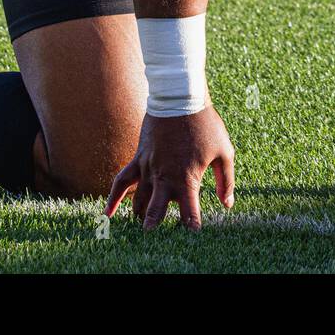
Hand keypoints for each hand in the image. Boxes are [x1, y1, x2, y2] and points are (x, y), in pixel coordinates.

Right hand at [105, 105, 234, 229]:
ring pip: (140, 200)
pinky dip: (113, 198)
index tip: (193, 233)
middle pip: (157, 210)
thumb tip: (227, 204)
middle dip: (156, 225)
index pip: (190, 211)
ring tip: (143, 226)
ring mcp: (148, 168)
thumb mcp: (224, 152)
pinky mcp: (138, 159)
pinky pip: (122, 181)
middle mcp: (165, 177)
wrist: (180, 98)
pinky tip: (107, 214)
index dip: (192, 224)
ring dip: (141, 214)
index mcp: (187, 179)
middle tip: (155, 236)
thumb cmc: (205, 125)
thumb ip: (226, 181)